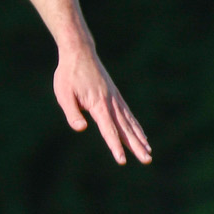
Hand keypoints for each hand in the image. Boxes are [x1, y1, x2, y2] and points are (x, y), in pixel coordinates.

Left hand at [55, 47, 152, 164]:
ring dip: (140, 138)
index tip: (122, 161)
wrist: (80, 52)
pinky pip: (128, 114)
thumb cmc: (68, 74)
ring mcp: (115, 99)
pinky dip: (136, 126)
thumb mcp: (64, 94)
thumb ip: (72, 113)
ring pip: (130, 122)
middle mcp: (111, 103)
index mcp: (98, 105)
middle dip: (136, 146)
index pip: (109, 130)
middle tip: (147, 160)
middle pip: (125, 129)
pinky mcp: (115, 95)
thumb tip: (81, 128)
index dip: (115, 146)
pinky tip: (141, 134)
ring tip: (149, 152)